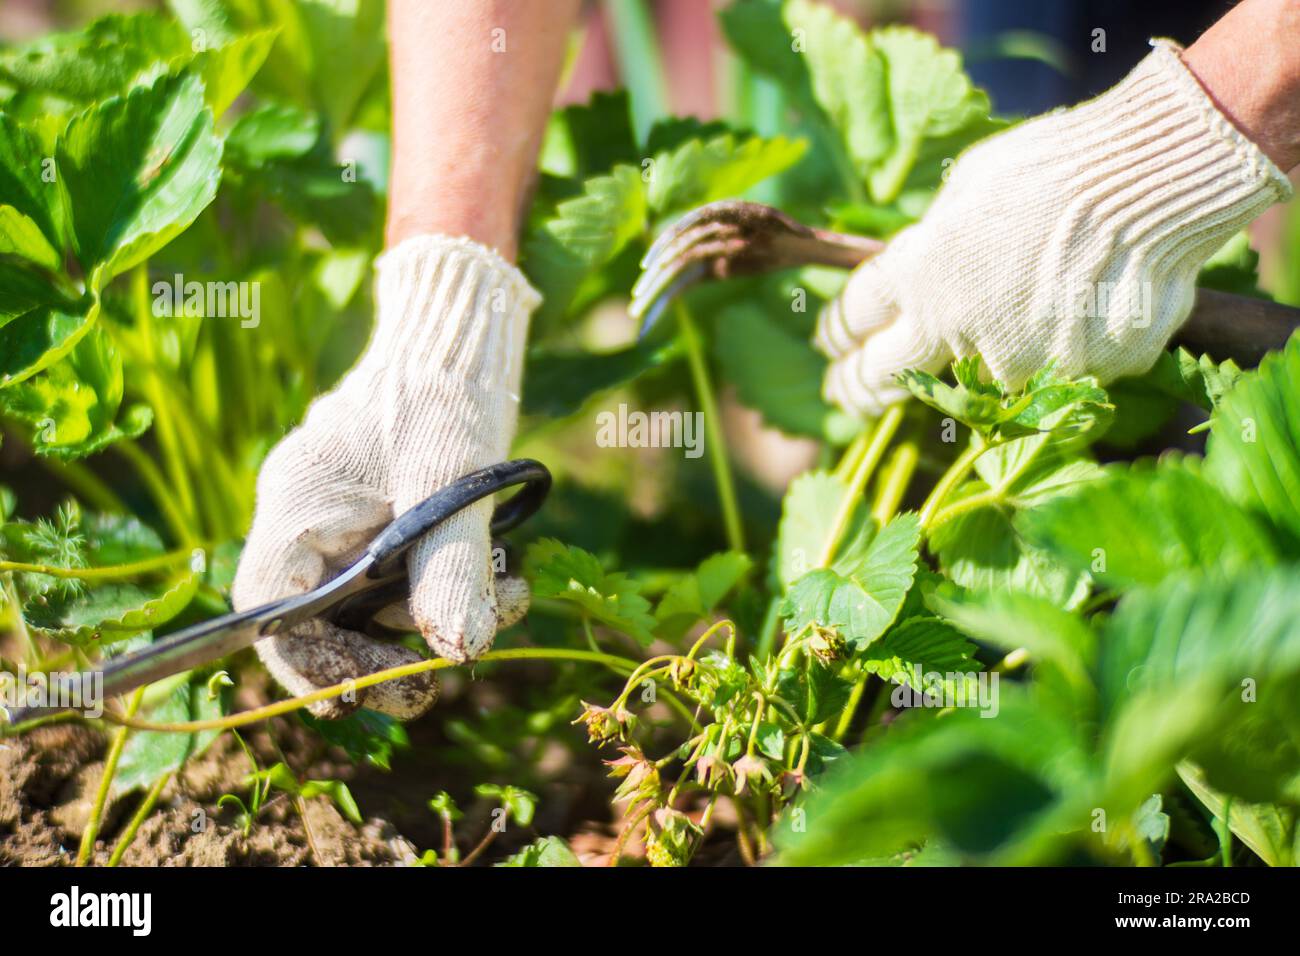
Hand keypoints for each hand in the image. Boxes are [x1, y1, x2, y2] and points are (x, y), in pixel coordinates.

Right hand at [232, 236, 539, 718]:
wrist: (460, 343)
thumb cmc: (446, 391)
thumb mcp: (454, 478)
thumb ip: (454, 565)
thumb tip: (459, 653)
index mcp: (297, 505)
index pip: (270, 610)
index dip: (306, 666)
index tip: (361, 696)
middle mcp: (309, 522)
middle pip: (322, 620)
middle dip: (386, 653)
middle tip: (442, 677)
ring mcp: (345, 524)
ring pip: (373, 605)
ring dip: (438, 616)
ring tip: (509, 597)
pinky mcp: (383, 525)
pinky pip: (403, 579)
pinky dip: (450, 589)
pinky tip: (504, 579)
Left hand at [816, 40, 1291, 416]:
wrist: (1154, 182)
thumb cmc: (1055, 164)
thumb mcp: (969, 186)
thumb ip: (934, 239)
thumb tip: (918, 261)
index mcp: (916, 275)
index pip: (853, 319)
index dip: (837, 333)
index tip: (832, 341)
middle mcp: (953, 332)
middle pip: (880, 379)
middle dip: (855, 389)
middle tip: (844, 394)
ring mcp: (1015, 365)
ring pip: (973, 385)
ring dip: (974, 367)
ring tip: (996, 334)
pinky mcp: (1072, 380)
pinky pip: (1052, 377)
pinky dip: (1056, 355)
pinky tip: (1078, 315)